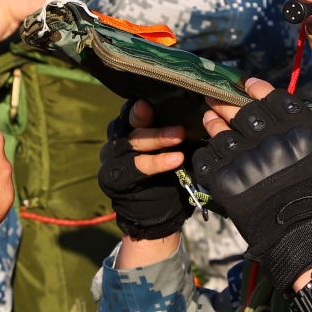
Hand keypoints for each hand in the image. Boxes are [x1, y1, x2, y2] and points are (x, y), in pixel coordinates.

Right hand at [98, 100, 194, 239]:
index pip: (134, 110)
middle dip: (156, 125)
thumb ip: (173, 129)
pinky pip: (135, 168)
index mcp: (129, 127)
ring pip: (134, 143)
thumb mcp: (170, 147)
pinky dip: (156, 163)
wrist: (155, 212)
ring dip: (157, 139)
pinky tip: (175, 160)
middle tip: (179, 127)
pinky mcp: (113, 178)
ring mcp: (113, 158)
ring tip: (180, 137)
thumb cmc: (167, 172)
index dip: (144, 105)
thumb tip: (198, 108)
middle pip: (133, 125)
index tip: (156, 100)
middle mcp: (118, 139)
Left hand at [192, 80, 311, 290]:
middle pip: (239, 110)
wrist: (306, 234)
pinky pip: (205, 157)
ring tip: (209, 120)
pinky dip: (204, 153)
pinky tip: (208, 153)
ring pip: (218, 130)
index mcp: (296, 128)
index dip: (255, 88)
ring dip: (212, 123)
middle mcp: (268, 137)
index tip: (245, 84)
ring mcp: (244, 158)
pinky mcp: (225, 179)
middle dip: (225, 101)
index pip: (271, 96)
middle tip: (215, 97)